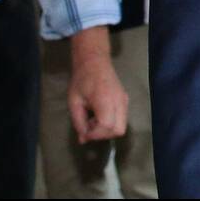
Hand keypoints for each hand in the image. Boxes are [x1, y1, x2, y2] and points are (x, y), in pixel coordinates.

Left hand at [67, 25, 127, 142]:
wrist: (94, 61)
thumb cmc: (82, 79)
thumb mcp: (74, 101)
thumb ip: (78, 122)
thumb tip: (83, 139)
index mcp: (105, 98)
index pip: (107, 125)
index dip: (95, 134)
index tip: (84, 132)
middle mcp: (119, 100)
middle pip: (118, 130)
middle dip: (102, 135)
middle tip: (89, 127)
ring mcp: (124, 100)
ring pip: (122, 127)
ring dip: (107, 130)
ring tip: (94, 120)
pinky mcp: (125, 100)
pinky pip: (121, 119)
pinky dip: (111, 123)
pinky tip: (99, 115)